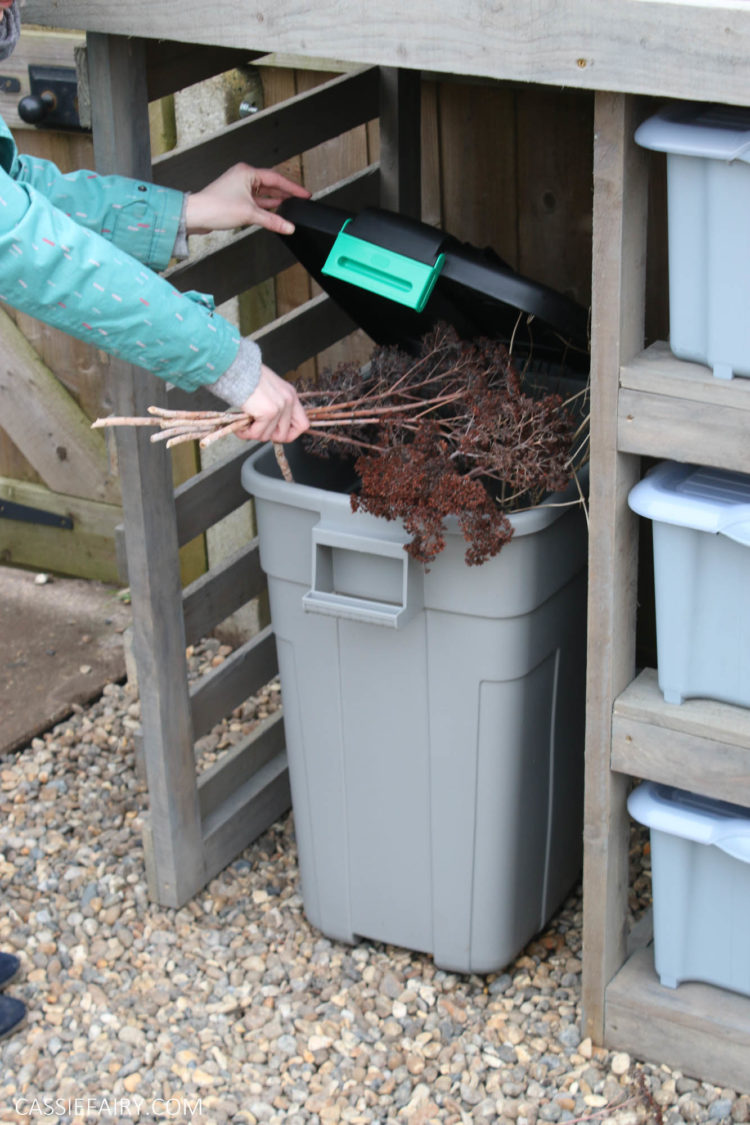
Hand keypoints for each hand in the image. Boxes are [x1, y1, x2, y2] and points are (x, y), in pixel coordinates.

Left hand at [185, 163, 310, 236]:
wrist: (196, 215)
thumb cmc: (215, 207)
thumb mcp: (249, 214)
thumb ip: (272, 220)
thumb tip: (288, 226)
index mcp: (247, 173)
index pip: (276, 179)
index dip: (292, 187)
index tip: (304, 193)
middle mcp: (243, 177)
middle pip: (270, 185)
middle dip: (285, 194)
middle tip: (299, 200)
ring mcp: (239, 187)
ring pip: (262, 194)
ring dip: (275, 201)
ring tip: (289, 207)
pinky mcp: (235, 198)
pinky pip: (255, 201)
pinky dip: (264, 207)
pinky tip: (273, 212)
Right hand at [235, 364, 309, 443]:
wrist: (236, 368)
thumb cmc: (246, 376)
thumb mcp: (269, 389)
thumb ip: (275, 405)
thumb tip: (271, 427)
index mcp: (291, 395)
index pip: (302, 425)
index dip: (290, 434)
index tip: (276, 433)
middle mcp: (289, 401)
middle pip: (284, 435)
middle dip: (267, 436)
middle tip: (256, 429)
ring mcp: (280, 407)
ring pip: (268, 436)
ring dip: (253, 434)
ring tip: (244, 425)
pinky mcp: (268, 412)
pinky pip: (257, 433)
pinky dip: (246, 433)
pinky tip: (240, 427)